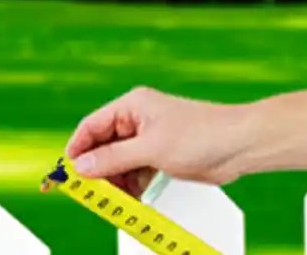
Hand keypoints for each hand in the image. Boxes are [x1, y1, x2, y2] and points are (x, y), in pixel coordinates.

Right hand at [64, 86, 249, 198]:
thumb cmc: (204, 135)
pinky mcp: (161, 155)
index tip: (67, 175)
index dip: (76, 151)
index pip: (91, 127)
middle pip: (102, 147)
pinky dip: (131, 185)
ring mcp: (150, 138)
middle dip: (97, 171)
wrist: (240, 145)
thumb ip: (114, 159)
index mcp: (133, 106)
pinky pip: (135, 171)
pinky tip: (134, 198)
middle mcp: (138, 120)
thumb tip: (82, 166)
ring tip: (119, 199)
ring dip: (115, 182)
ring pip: (118, 163)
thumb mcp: (151, 149)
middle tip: (93, 194)